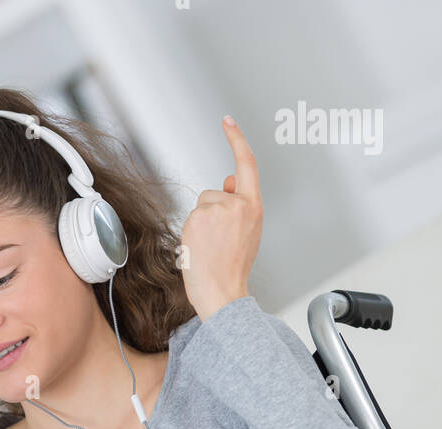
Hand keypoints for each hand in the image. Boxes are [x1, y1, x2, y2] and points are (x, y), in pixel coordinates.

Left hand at [180, 116, 262, 321]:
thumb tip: (227, 181)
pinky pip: (189, 219)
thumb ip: (239, 204)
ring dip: (200, 224)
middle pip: (215, 193)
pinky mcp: (196, 218)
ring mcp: (215, 210)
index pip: (246, 164)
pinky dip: (190, 234)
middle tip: (218, 241)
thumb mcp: (247, 231)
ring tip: (210, 248)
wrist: (222, 292)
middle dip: (212, 212)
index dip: (237, 139)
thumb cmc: (233, 268)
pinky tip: (200, 249)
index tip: (228, 122)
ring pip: (200, 207)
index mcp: (253, 206)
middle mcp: (236, 204)